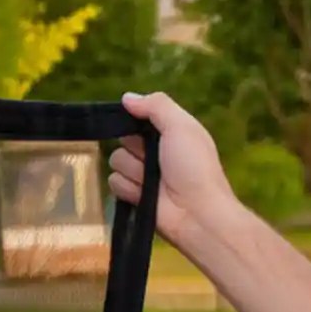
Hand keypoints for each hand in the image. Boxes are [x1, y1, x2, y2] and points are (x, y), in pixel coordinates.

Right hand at [108, 92, 237, 246]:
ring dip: (133, 171)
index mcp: (169, 132)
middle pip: (123, 139)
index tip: (136, 126)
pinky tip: (144, 195)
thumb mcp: (181, 127)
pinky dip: (128, 188)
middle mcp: (154, 152)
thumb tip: (127, 98)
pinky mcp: (133, 195)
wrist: (196, 213)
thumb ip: (155, 106)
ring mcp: (143, 174)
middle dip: (133, 148)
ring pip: (116, 161)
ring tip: (152, 182)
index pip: (137, 118)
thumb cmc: (194, 167)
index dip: (134, 120)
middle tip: (152, 158)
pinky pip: (114, 183)